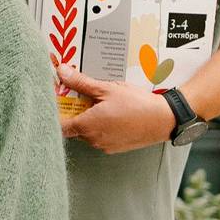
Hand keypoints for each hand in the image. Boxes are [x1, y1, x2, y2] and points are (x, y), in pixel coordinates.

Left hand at [55, 65, 176, 153]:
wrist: (165, 120)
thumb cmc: (136, 104)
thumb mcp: (107, 89)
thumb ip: (81, 82)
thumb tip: (61, 72)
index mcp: (86, 126)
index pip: (58, 126)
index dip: (54, 114)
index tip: (55, 102)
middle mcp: (92, 140)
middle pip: (72, 128)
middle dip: (73, 113)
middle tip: (79, 97)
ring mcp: (104, 146)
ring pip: (86, 133)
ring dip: (88, 120)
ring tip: (98, 104)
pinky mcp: (115, 148)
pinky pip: (100, 137)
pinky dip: (100, 127)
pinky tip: (111, 114)